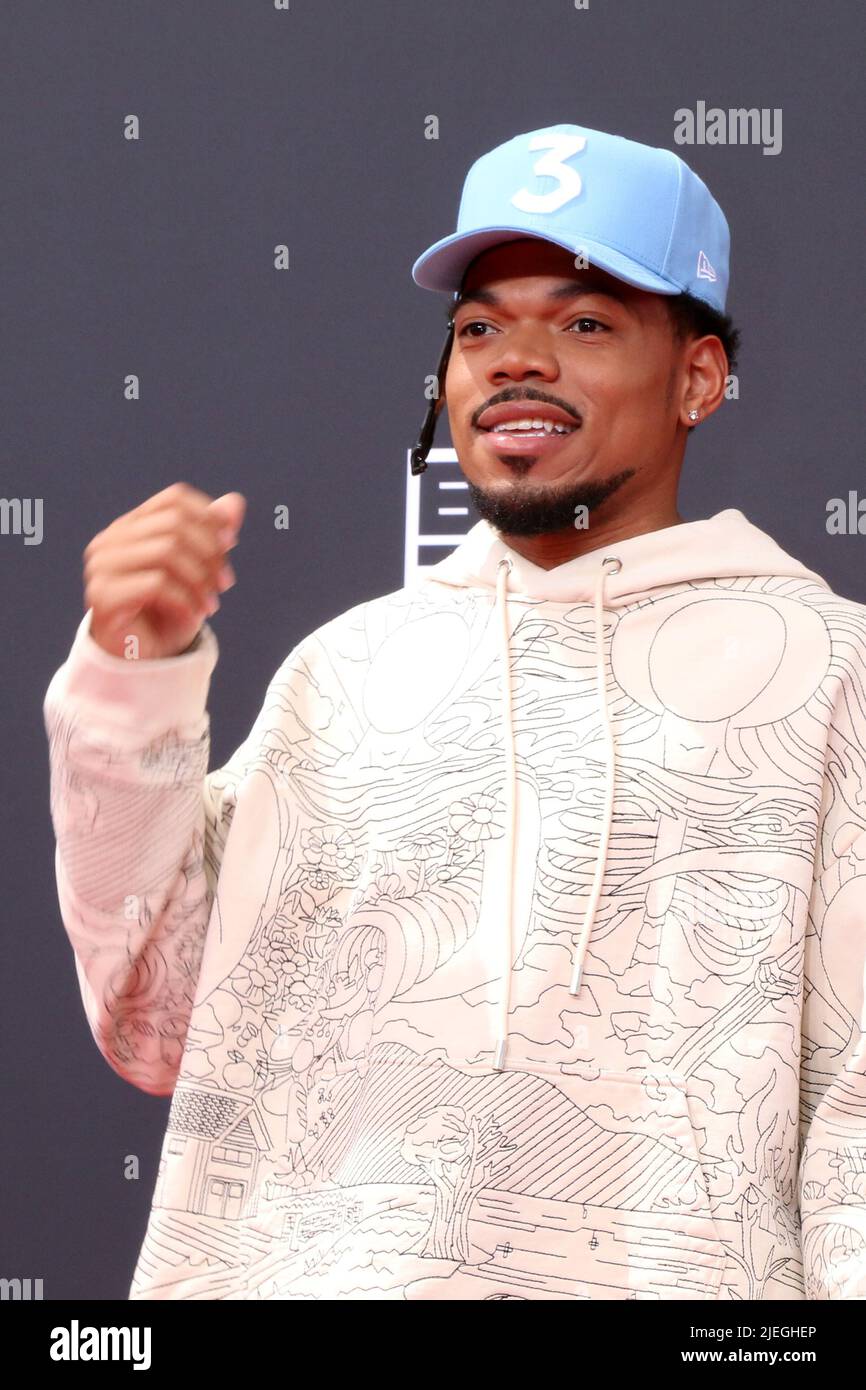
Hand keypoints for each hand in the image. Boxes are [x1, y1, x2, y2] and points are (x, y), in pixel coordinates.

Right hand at [84, 483, 245, 658]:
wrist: (145, 662)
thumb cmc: (169, 614)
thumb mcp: (200, 571)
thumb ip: (213, 535)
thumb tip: (235, 502)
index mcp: (130, 526)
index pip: (174, 499)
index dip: (209, 518)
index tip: (230, 544)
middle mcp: (110, 540)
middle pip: (174, 524)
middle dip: (209, 554)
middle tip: (224, 583)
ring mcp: (101, 566)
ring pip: (167, 551)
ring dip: (200, 580)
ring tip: (212, 603)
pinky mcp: (102, 595)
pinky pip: (157, 584)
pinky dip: (185, 600)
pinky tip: (193, 615)